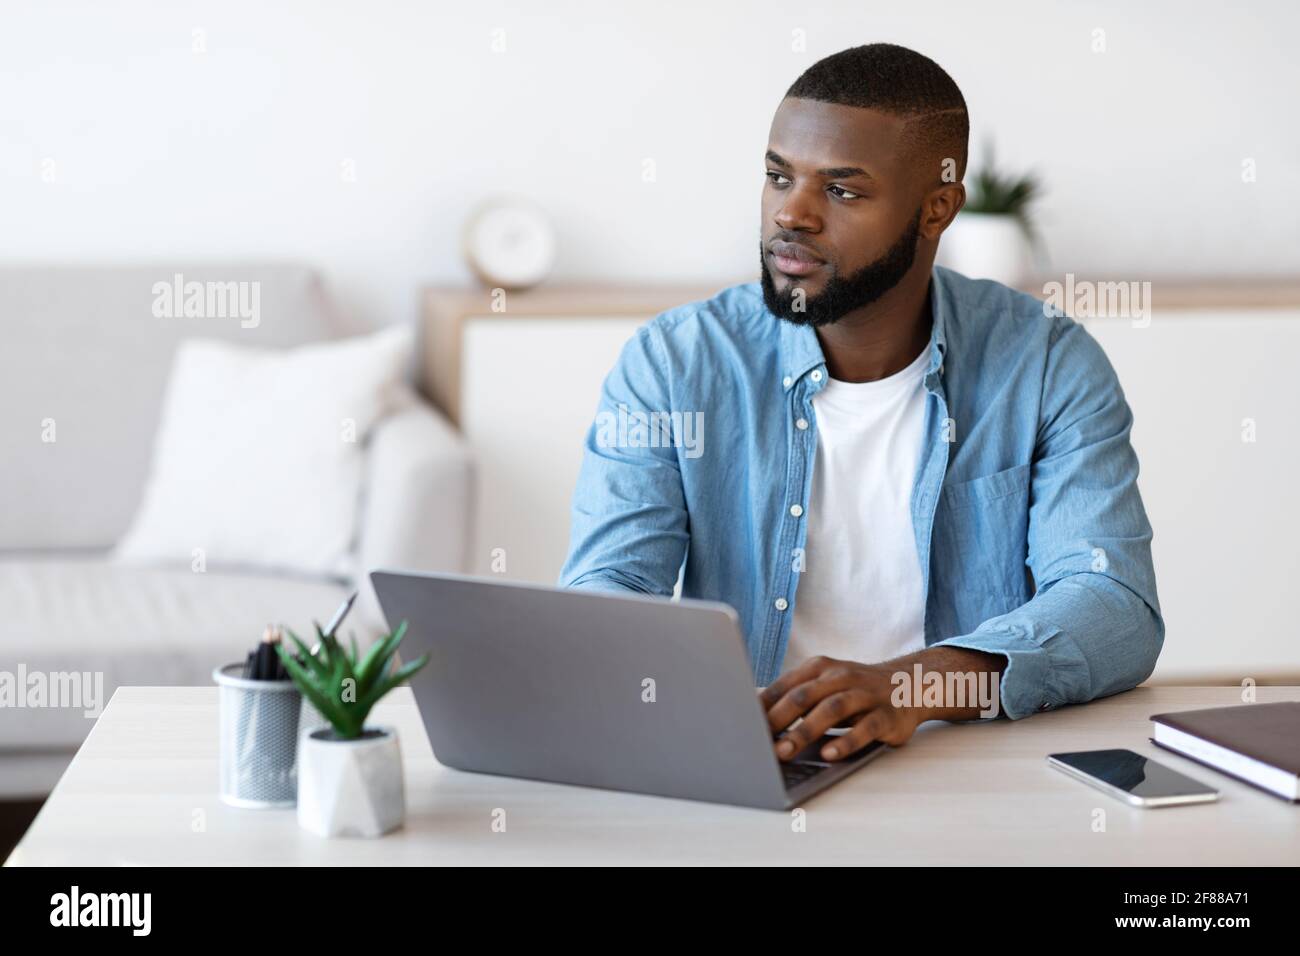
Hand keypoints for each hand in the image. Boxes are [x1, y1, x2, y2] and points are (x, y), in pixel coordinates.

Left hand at [761, 656, 921, 761]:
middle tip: (758, 742)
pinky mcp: (886, 714)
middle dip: (778, 719)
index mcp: (820, 668)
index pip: (784, 685)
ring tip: (786, 751)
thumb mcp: (826, 685)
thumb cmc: (856, 689)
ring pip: (831, 709)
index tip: (741, 725)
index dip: (762, 706)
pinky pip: (865, 728)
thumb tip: (756, 722)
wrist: (910, 683)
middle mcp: (841, 677)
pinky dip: (846, 742)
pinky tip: (829, 754)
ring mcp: (865, 694)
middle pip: (804, 695)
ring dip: (805, 731)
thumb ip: (798, 698)